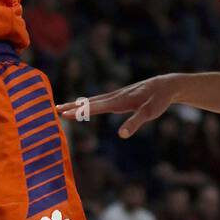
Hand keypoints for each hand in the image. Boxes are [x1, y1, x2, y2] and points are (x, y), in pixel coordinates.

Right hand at [57, 74, 179, 137]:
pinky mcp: (118, 97)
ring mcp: (115, 96)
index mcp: (118, 101)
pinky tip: (83, 106)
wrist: (165, 85)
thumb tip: (121, 135)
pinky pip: (98, 101)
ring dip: (77, 104)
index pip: (94, 107)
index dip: (79, 111)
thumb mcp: (150, 113)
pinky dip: (87, 103)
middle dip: (72, 106)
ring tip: (62, 108)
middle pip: (89, 102)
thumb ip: (135, 123)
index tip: (64, 114)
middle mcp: (114, 96)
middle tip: (54, 110)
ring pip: (92, 100)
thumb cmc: (158, 100)